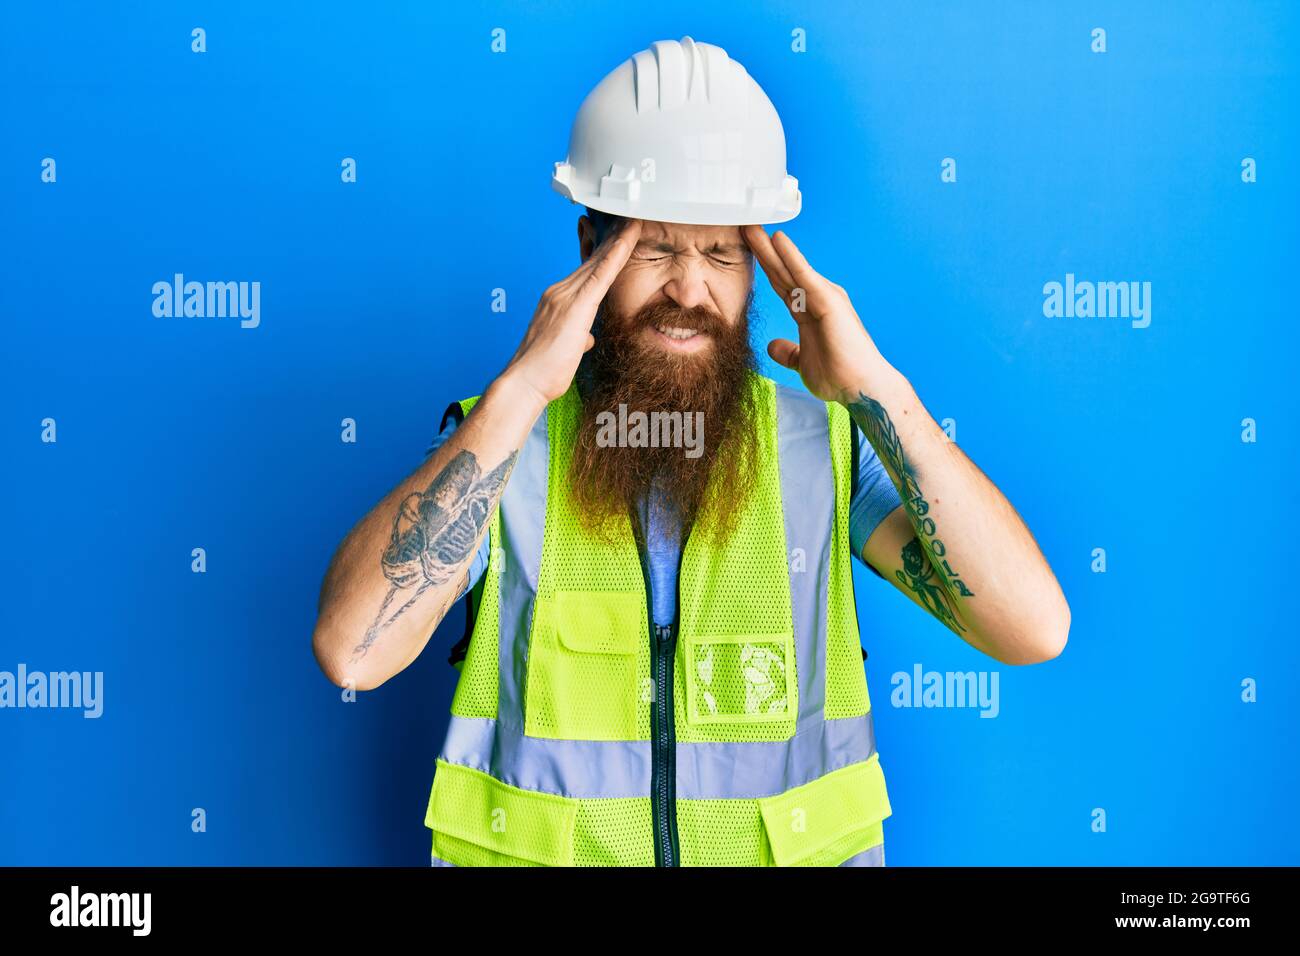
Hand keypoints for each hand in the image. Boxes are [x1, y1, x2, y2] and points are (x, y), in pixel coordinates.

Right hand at [501, 218, 642, 405]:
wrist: (526, 381)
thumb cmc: (543, 372)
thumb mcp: (566, 350)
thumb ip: (577, 337)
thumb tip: (585, 338)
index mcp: (557, 301)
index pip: (585, 273)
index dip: (602, 254)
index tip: (615, 239)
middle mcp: (559, 292)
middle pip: (592, 260)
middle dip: (611, 240)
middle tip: (629, 219)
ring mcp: (565, 296)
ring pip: (598, 262)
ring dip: (618, 241)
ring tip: (634, 223)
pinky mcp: (576, 305)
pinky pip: (601, 274)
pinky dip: (617, 255)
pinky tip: (629, 240)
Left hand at [742, 225, 885, 402]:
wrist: (860, 389)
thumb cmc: (839, 376)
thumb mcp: (803, 363)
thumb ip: (789, 352)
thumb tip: (772, 346)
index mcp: (809, 312)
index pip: (780, 284)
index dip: (764, 267)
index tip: (745, 251)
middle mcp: (816, 299)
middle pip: (782, 271)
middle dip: (762, 250)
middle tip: (743, 227)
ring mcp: (823, 297)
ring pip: (790, 268)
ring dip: (770, 247)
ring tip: (751, 226)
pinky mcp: (829, 300)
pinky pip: (804, 275)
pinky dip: (791, 257)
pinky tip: (777, 239)